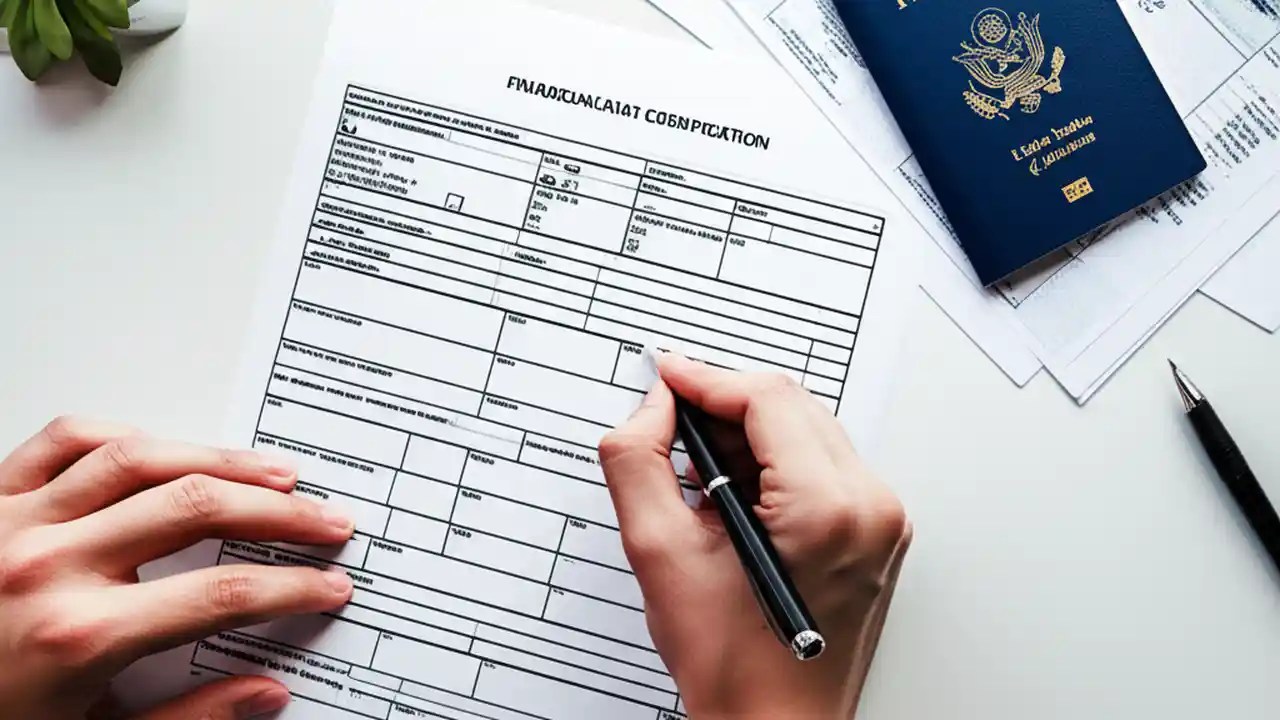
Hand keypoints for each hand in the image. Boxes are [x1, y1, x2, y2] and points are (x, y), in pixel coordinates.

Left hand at [0, 417, 357, 719]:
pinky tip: (162, 446)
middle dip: (278, 512)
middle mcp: (47, 566)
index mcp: (78, 636)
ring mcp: (12, 523)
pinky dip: (121, 434)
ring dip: (218, 459)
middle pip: (194, 509)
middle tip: (324, 518)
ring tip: (272, 470)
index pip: (220, 595)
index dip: (291, 586)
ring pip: (138, 458)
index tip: (327, 583)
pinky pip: (63, 440)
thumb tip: (263, 697)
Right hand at [598, 355, 911, 718]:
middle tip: (672, 425)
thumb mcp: (659, 553)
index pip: (767, 398)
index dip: (706, 379)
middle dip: (726, 405)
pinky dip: (774, 464)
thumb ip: (639, 462)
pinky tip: (732, 495)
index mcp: (827, 508)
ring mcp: (881, 521)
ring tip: (697, 473)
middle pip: (792, 407)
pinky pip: (823, 467)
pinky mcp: (876, 533)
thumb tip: (651, 409)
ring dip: (749, 435)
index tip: (666, 377)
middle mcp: (870, 507)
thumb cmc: (733, 665)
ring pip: (808, 432)